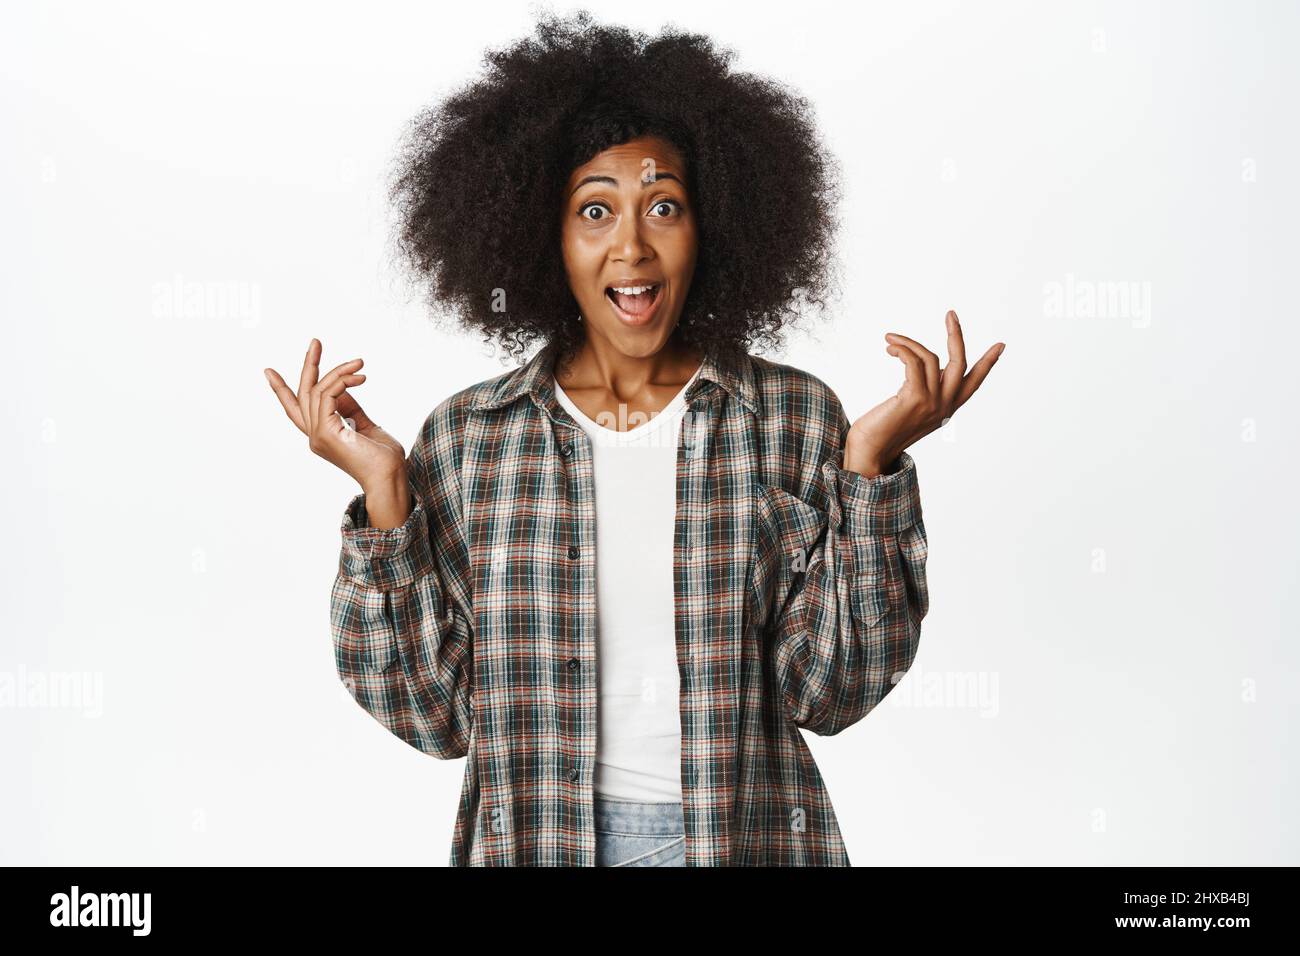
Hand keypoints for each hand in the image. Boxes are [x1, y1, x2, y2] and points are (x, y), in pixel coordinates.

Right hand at [264, 338, 405, 488]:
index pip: (297, 410)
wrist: (390, 477)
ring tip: (360, 363)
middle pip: (302, 395)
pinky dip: (342, 381)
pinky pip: (328, 395)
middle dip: (308, 366)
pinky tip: (360, 378)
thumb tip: (342, 387)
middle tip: (316, 342)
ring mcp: (318, 436)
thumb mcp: (365, 425)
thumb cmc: (383, 457)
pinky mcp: (326, 433)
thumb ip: (350, 408)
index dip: (282, 390)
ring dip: (339, 372)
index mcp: (323, 436)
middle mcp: (315, 437)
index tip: (269, 372)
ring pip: (318, 391)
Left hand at [844, 310, 1003, 476]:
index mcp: (946, 409)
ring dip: (908, 342)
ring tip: (890, 339)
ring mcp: (932, 402)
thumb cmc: (882, 430)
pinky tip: (890, 348)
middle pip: (960, 362)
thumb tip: (925, 366)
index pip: (973, 383)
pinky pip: (913, 362)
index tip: (1001, 345)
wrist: (869, 453)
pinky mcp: (915, 398)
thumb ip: (924, 391)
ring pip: (930, 357)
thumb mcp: (910, 409)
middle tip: (951, 314)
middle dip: (957, 335)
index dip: (988, 363)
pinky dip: (902, 350)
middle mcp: (944, 406)